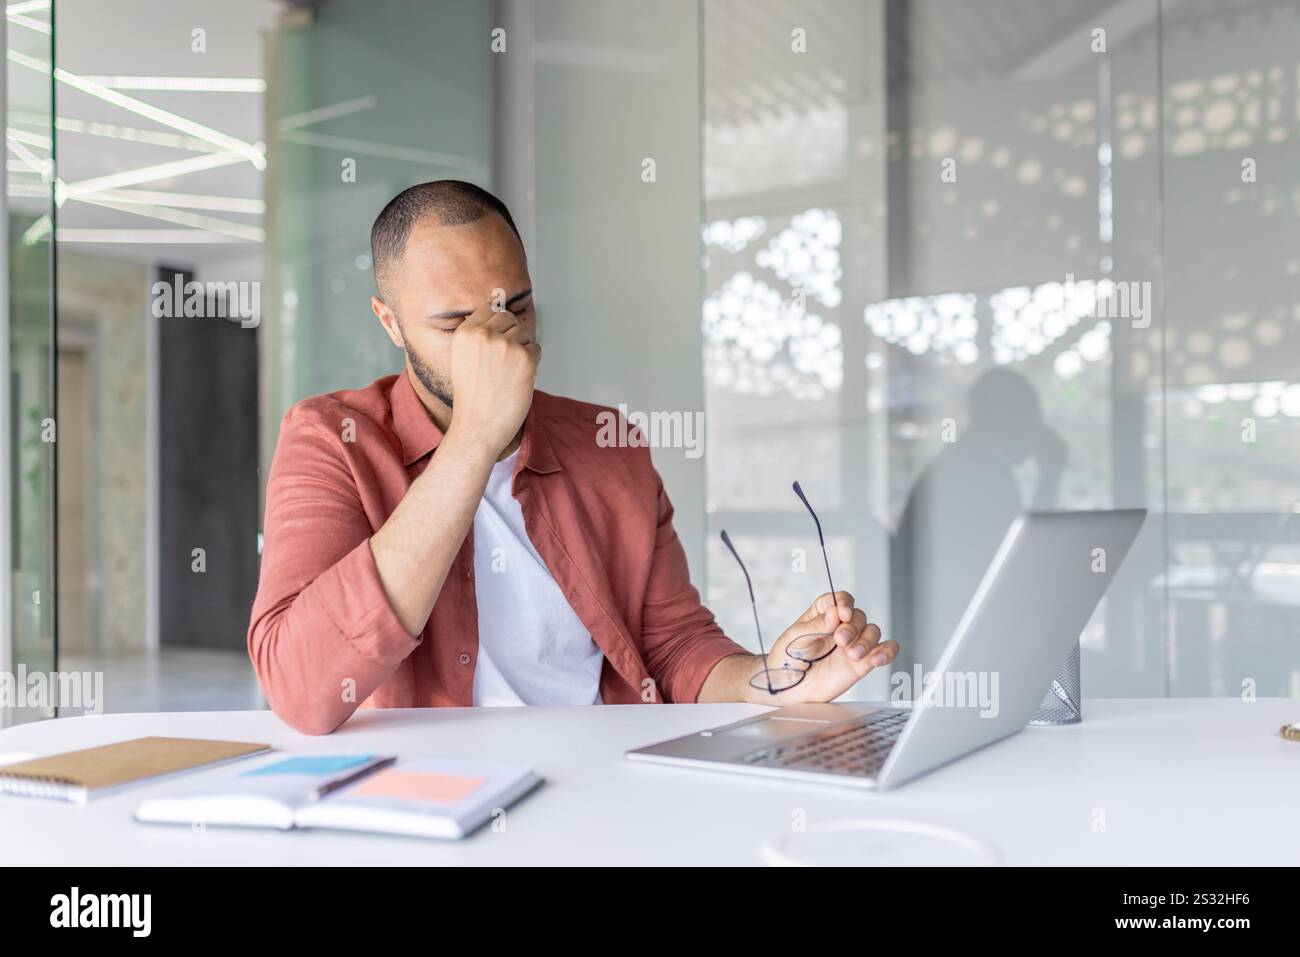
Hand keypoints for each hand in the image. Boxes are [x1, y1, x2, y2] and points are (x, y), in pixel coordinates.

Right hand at [446, 300, 540, 455]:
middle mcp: (484, 334)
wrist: (478, 427)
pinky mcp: (526, 357)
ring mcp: (506, 344)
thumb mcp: (462, 358)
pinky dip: (532, 363)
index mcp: (465, 333)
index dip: (497, 325)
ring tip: (508, 373)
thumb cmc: (472, 398)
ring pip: (524, 332)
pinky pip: (536, 348)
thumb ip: (477, 336)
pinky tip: (518, 378)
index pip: (489, 309)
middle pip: (509, 317)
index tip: (497, 341)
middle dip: (511, 335)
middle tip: (505, 361)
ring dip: (522, 349)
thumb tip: (499, 316)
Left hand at [752, 591, 897, 703]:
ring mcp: (852, 645)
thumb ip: (817, 625)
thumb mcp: (795, 637)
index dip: (844, 603)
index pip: (840, 600)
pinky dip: (887, 652)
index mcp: (823, 614)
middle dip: (853, 627)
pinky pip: (884, 652)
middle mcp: (840, 627)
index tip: (842, 613)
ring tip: (852, 654)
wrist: (787, 688)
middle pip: (859, 616)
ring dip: (866, 641)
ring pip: (873, 632)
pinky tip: (878, 658)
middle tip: (840, 639)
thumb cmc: (786, 658)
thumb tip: (835, 613)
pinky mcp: (861, 664)